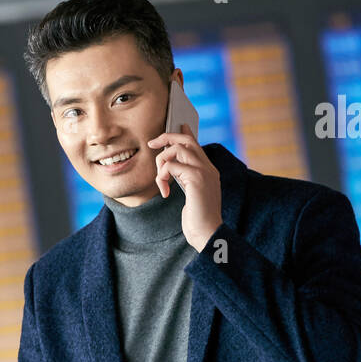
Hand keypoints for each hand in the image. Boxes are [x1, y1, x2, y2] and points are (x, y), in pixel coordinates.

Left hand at [148, 126, 222, 252]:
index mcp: (208, 170)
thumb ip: (186, 178)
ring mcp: (204, 172)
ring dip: (161, 163)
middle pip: (186, 140)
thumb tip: (172, 166)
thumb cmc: (198, 218)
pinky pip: (171, 166)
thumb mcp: (192, 194)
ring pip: (176, 149)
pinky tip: (165, 191)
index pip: (196, 144)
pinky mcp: (196, 178)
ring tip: (161, 181)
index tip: (173, 128)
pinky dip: (162, 177)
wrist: (207, 233)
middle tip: (151, 143)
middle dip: (166, 137)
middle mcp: (208, 168)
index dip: (184, 132)